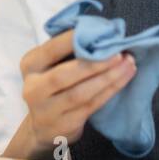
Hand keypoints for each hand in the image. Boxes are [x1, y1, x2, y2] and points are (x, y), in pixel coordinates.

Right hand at [11, 30, 134, 159]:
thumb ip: (65, 51)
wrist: (42, 127)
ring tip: (128, 65)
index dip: (73, 41)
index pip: (51, 50)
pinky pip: (91, 105)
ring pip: (81, 93)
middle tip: (119, 53)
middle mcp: (33, 88)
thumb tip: (99, 32)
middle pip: (65, 75)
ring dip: (108, 78)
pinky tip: (123, 80)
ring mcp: (47, 110)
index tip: (98, 32)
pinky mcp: (64, 124)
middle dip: (95, 63)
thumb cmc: (52, 86)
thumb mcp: (48, 66)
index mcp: (30, 66)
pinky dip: (109, 91)